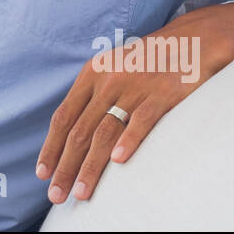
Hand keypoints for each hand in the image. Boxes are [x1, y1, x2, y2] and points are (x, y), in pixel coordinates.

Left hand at [34, 8, 233, 204]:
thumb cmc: (148, 61)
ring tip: (81, 191)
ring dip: (91, 165)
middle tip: (57, 194)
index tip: (42, 173)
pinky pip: (142, 120)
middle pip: (80, 130)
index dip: (51, 146)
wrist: (191, 39)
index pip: (64, 117)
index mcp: (92, 74)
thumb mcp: (112, 69)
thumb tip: (71, 136)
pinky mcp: (163, 94)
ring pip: (105, 131)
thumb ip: (93, 97)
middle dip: (66, 166)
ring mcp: (135, 87)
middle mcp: (109, 80)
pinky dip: (129, 140)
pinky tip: (118, 161)